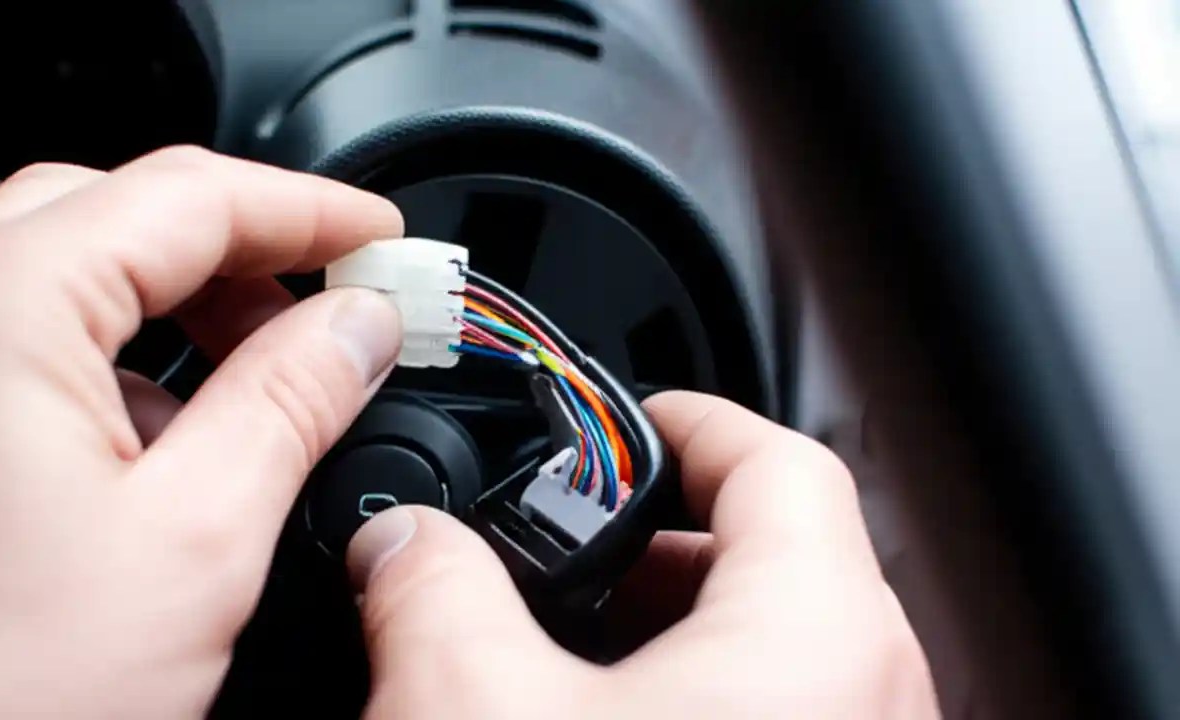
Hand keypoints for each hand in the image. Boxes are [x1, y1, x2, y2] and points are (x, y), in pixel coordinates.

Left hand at [0, 147, 404, 716]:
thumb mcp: (194, 542)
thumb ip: (290, 403)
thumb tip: (357, 325)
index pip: (190, 197)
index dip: (310, 210)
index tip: (381, 237)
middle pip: (123, 216)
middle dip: (246, 250)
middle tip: (341, 300)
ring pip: (75, 278)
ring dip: (187, 307)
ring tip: (273, 372)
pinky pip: (32, 346)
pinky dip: (124, 360)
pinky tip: (179, 435)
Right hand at [348, 391, 939, 718]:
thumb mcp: (469, 711)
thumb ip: (428, 590)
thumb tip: (404, 544)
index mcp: (817, 634)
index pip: (780, 456)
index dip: (689, 416)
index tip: (628, 417)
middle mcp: (871, 694)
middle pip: (780, 552)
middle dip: (659, 537)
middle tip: (571, 548)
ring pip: (781, 646)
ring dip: (676, 629)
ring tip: (573, 653)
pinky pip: (783, 711)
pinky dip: (702, 697)